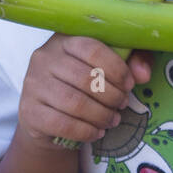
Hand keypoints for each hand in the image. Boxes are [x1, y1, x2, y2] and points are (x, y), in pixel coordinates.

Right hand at [17, 34, 151, 153]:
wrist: (46, 115)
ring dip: (101, 115)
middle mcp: (44, 57)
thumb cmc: (80, 85)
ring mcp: (33, 84)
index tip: (130, 84)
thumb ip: (130, 62)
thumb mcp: (104, 67)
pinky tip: (96, 132)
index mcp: (64, 40)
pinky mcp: (29, 111)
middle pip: (85, 78)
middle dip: (111, 96)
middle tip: (122, 105)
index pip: (92, 48)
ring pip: (75, 103)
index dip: (116, 68)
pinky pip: (62, 124)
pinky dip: (85, 131)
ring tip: (112, 120)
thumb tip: (143, 74)